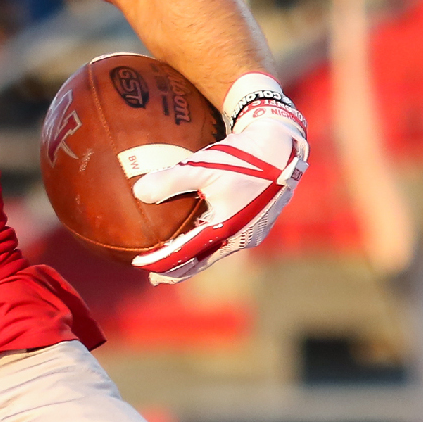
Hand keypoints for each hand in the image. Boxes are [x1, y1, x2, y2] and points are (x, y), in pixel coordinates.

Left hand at [130, 94, 308, 283]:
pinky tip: (203, 230)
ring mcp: (253, 231)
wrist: (284, 146)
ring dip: (195, 257)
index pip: (187, 256)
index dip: (161, 262)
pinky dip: (210, 241)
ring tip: (177, 258)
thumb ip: (171, 179)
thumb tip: (139, 192)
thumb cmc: (243, 157)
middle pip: (203, 261)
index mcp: (227, 231)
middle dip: (178, 270)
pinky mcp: (259, 220)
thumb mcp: (203, 166)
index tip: (138, 265)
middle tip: (155, 276)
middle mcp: (241, 237)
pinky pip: (228, 237)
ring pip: (217, 251)